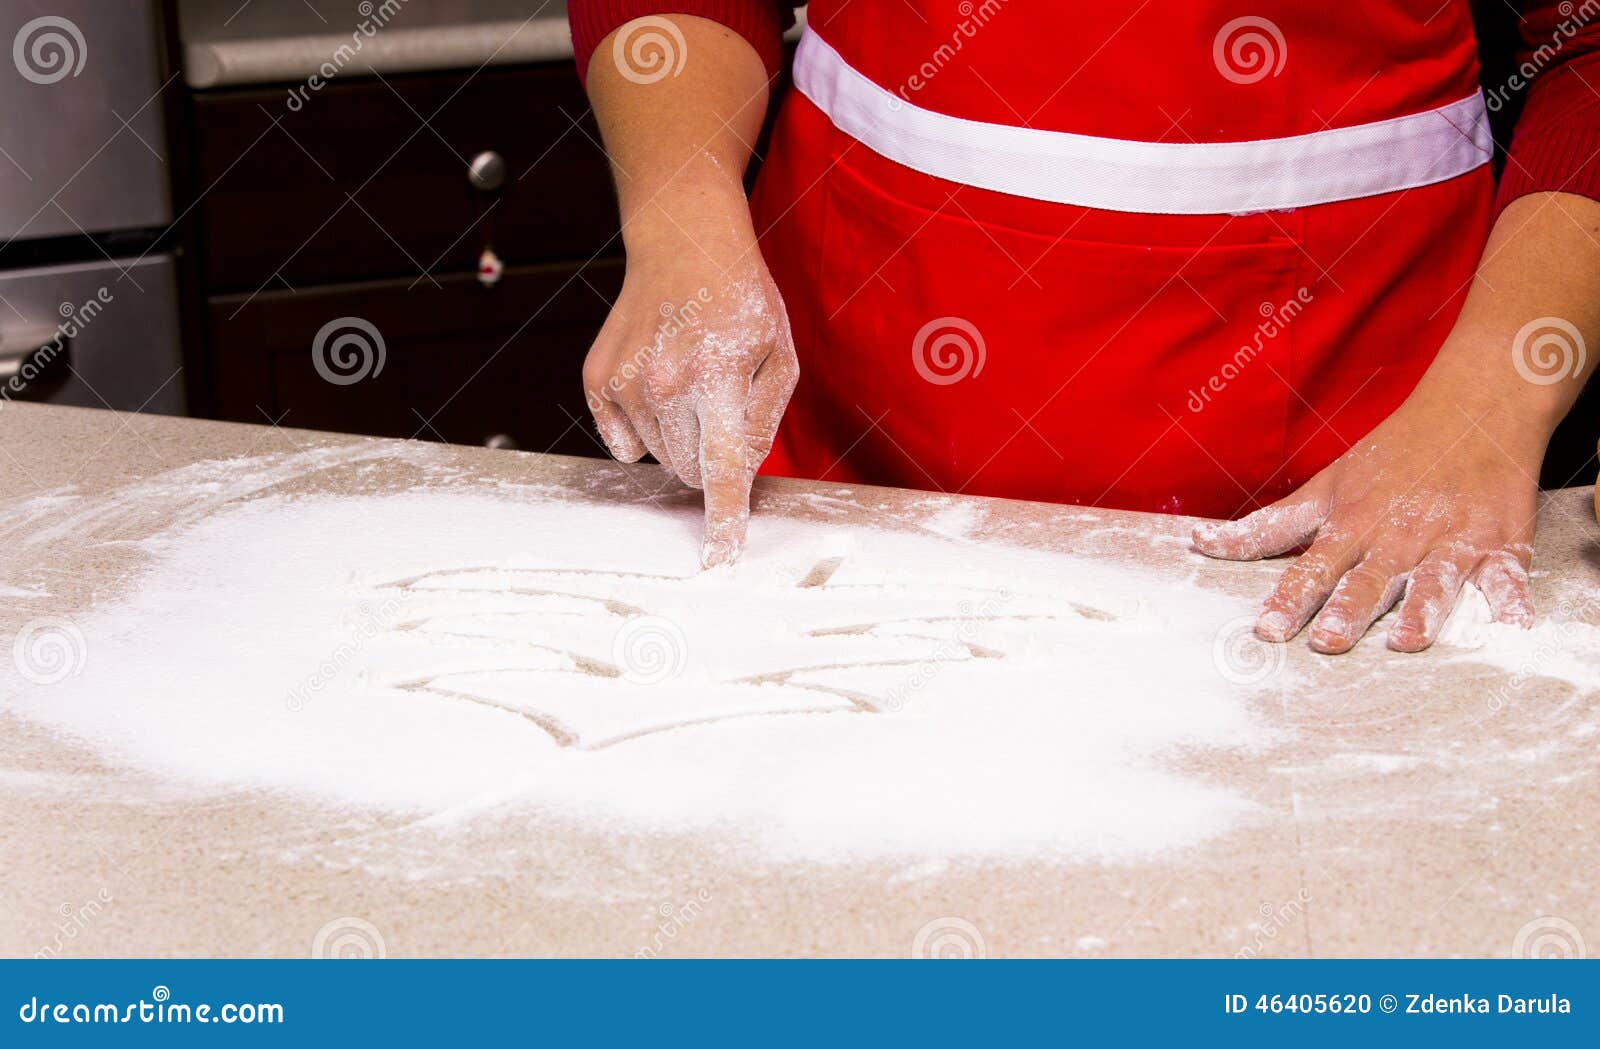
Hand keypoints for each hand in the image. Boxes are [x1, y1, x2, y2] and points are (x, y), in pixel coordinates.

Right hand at [583, 215, 797, 567]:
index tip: (720, 559)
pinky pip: (622, 442)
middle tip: (721, 402)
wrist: (682, 243)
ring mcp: (625, 383)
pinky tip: (659, 384)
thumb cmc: (740, 299)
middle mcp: (664, 383)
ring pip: (658, 457)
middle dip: (710, 456)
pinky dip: (643, 428)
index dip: (724, 519)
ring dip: (679, 435)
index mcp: (718, 377)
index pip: (722, 468)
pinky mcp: (598, 380)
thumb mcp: (779, 356)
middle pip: (690, 471)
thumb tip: (737, 471)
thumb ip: (762, 422)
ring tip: (692, 378)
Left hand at [1191, 396, 1536, 652]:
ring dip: (1420, 612)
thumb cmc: (1391, 454)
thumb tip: (1201, 544)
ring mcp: (1451, 539)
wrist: (1473, 406)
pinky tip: (1513, 624)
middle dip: (1347, 610)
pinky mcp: (1501, 541)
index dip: (1289, 599)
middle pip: (1368, 579)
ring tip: (1406, 642)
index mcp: (1354, 523)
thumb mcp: (1325, 486)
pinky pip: (1507, 575)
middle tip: (1327, 644)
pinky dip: (1511, 598)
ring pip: (1434, 580)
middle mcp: (1399, 534)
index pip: (1313, 567)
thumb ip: (1268, 527)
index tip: (1268, 631)